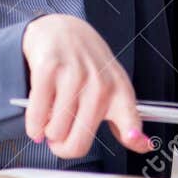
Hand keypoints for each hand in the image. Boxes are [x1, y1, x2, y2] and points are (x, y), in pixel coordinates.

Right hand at [21, 14, 151, 158]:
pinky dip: (33, 125)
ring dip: (47, 131)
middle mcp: (99, 82)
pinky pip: (36, 117)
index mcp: (119, 90)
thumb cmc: (88, 65)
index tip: (134, 139)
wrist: (61, 30)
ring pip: (55, 132)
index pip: (130, 117)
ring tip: (52, 115)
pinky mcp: (48, 69)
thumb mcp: (114, 88)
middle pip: (78, 143)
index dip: (132, 134)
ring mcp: (74, 74)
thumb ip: (126, 120)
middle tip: (60, 136)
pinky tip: (38, 117)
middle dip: (63, 147)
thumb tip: (145, 146)